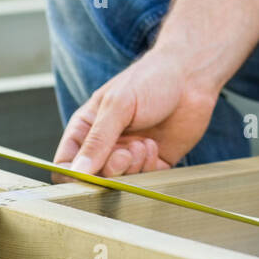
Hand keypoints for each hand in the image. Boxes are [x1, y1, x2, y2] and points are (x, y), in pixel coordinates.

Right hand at [51, 50, 217, 182]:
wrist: (192, 76)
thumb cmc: (151, 79)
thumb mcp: (118, 105)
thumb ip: (98, 139)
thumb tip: (78, 171)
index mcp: (87, 127)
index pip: (66, 163)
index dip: (73, 175)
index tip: (88, 174)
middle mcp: (106, 144)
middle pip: (93, 178)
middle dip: (110, 169)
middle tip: (126, 153)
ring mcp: (129, 155)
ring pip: (119, 182)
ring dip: (131, 166)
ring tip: (144, 143)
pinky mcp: (154, 162)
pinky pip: (143, 181)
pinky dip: (147, 167)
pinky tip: (154, 146)